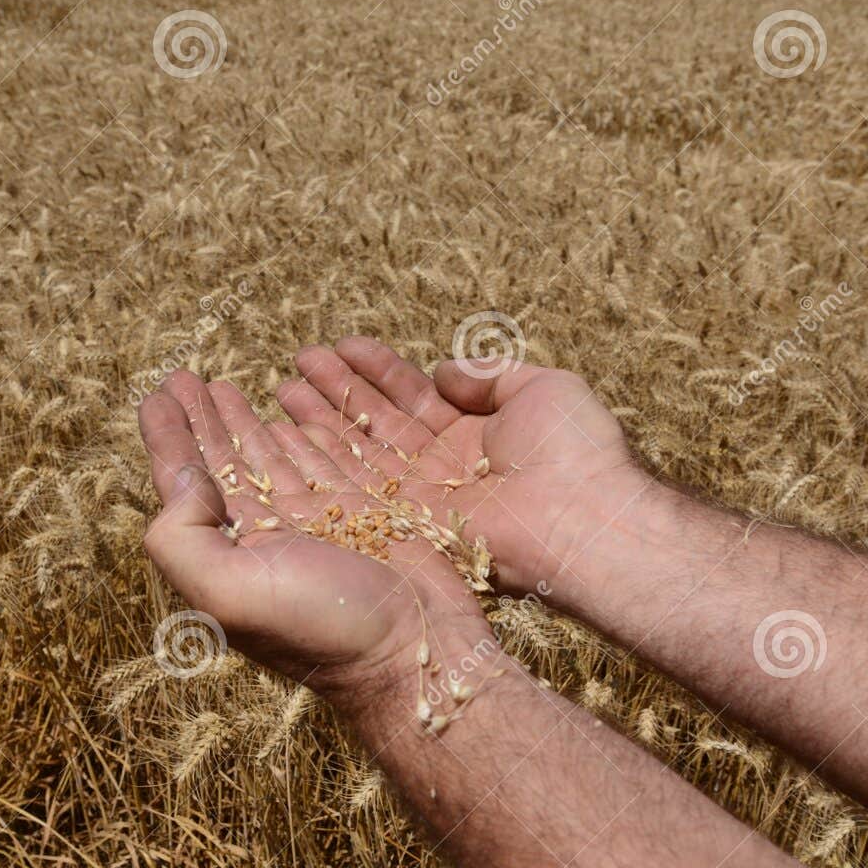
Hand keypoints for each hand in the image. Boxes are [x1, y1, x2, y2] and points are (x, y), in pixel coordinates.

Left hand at [139, 371, 494, 710]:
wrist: (417, 651)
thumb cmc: (322, 628)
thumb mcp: (228, 592)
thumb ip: (183, 535)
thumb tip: (181, 475)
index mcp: (226, 551)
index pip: (184, 481)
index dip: (167, 437)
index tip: (156, 394)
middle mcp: (264, 535)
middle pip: (221, 461)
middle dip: (200, 419)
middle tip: (183, 378)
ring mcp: (313, 523)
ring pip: (268, 456)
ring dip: (243, 421)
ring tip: (224, 387)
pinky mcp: (360, 514)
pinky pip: (321, 461)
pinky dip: (301, 436)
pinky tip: (286, 418)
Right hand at [275, 337, 647, 596]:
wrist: (581, 518)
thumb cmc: (575, 450)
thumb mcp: (542, 388)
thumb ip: (490, 375)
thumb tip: (445, 371)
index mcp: (476, 434)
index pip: (414, 397)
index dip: (379, 370)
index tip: (344, 344)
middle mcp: (443, 467)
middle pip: (378, 422)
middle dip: (339, 390)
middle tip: (301, 360)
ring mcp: (423, 497)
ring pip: (360, 450)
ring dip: (322, 416)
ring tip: (285, 382)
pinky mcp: (406, 523)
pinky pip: (358, 483)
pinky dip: (325, 454)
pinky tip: (294, 425)